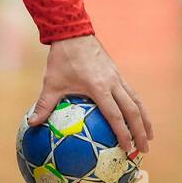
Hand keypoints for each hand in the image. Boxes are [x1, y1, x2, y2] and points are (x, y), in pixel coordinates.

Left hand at [27, 34, 152, 154]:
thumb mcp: (51, 83)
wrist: (73, 31)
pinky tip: (138, 116)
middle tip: (144, 150)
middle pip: (133, 110)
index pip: (115, 115)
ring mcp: (117, 76)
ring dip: (145, 119)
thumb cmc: (62, 58)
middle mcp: (113, 82)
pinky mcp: (117, 72)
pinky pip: (132, 92)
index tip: (127, 148)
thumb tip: (32, 124)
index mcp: (99, 87)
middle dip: (141, 131)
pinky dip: (138, 106)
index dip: (123, 133)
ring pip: (137, 100)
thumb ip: (44, 104)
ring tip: (150, 136)